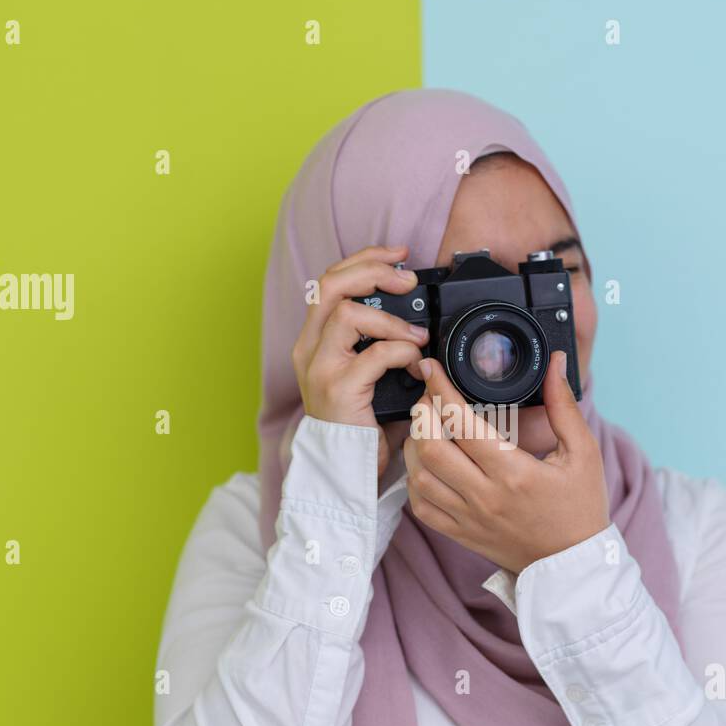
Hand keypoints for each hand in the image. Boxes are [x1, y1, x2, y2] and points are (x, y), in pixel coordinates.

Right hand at [290, 244, 428, 476]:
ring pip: (349, 314)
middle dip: (374, 271)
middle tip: (407, 280)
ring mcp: (319, 368)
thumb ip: (376, 342)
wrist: (343, 470)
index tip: (398, 255)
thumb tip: (414, 314)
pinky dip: (402, 352)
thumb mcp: (364, 373)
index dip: (364, 259)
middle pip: (332, 285)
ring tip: (417, 338)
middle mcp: (308, 348)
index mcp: (313, 339)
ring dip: (393, 321)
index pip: (330, 280)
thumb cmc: (359, 423)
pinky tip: (415, 365)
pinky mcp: (337, 389)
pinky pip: (374, 354)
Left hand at [402, 351, 610, 573]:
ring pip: (419, 476)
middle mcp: (485, 497)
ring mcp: (469, 519)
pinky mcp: (461, 535)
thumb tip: (557, 363)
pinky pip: (421, 507)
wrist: (573, 566)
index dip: (441, 390)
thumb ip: (564, 406)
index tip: (432, 368)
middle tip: (429, 397)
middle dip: (422, 413)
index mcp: (514, 473)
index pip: (463, 424)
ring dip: (414, 445)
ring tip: (425, 426)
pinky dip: (415, 480)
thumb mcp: (583, 453)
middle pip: (431, 448)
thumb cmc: (581, 508)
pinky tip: (425, 463)